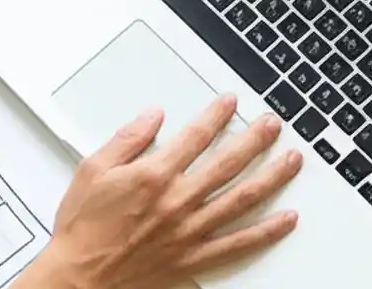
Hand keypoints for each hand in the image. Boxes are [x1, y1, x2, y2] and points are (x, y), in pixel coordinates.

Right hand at [14, 95, 301, 288]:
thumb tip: (152, 116)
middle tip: (273, 124)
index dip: (216, 115)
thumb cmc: (82, 228)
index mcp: (153, 176)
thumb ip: (127, 139)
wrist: (80, 278)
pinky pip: (238, 244)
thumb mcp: (92, 170)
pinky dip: (266, 232)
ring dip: (271, 177)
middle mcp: (177, 201)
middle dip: (255, 139)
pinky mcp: (193, 258)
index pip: (195, 136)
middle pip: (228, 163)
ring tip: (292, 160)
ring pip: (242, 199)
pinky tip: (286, 220)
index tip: (231, 101)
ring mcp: (189, 231)